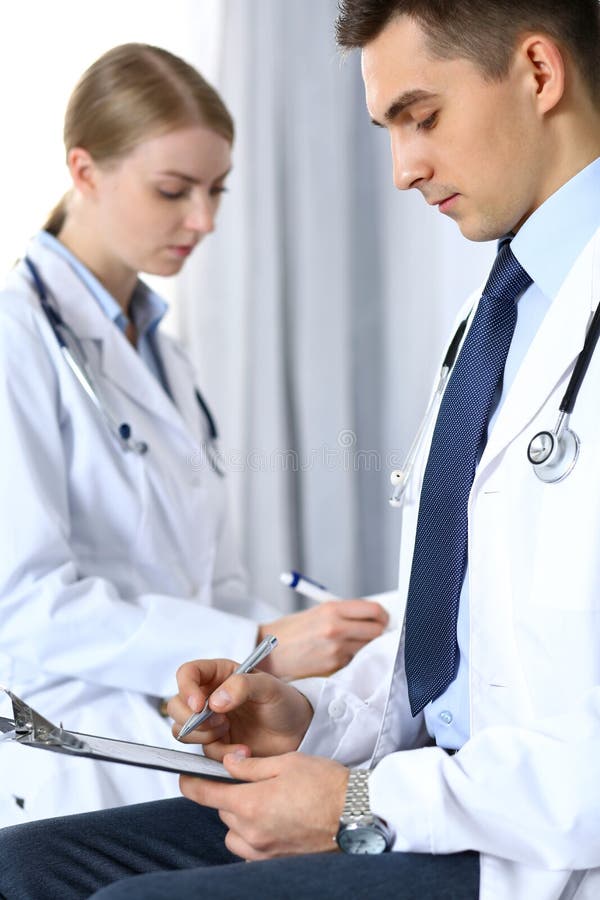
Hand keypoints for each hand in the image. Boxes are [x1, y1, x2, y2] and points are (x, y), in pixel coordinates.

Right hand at [167, 658, 312, 757]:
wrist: (298, 733)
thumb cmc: (285, 702)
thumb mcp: (270, 688)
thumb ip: (243, 686)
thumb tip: (214, 701)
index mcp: (220, 674)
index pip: (187, 673)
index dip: (186, 688)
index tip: (199, 705)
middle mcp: (209, 697)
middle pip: (175, 705)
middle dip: (190, 718)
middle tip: (219, 723)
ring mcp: (209, 723)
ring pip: (181, 731)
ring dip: (203, 736)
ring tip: (230, 733)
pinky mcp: (215, 746)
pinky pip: (201, 754)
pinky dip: (220, 755)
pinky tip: (243, 751)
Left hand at [180, 751, 348, 858]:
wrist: (358, 814)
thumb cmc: (327, 785)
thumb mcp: (287, 762)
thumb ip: (251, 765)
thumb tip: (227, 763)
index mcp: (252, 804)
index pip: (207, 795)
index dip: (192, 784)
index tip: (186, 778)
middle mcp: (253, 833)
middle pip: (223, 814)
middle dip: (232, 796)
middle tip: (254, 781)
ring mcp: (265, 852)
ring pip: (235, 835)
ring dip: (241, 819)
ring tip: (266, 803)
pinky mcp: (277, 863)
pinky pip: (252, 852)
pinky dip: (255, 838)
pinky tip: (275, 823)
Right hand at [258, 599, 388, 678]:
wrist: (268, 653)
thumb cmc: (291, 631)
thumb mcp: (317, 612)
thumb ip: (345, 613)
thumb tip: (373, 617)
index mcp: (332, 609)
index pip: (374, 611)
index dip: (383, 616)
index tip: (383, 619)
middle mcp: (336, 629)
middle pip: (377, 631)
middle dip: (379, 632)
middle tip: (373, 633)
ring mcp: (336, 650)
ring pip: (368, 647)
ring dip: (366, 646)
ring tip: (351, 644)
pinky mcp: (333, 667)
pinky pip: (354, 661)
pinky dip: (352, 658)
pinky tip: (338, 655)